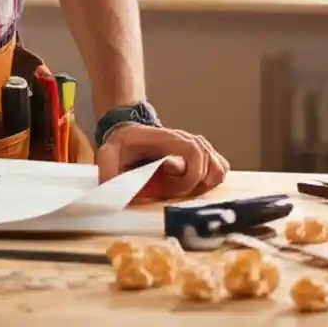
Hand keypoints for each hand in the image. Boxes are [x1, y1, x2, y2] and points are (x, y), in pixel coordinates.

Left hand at [96, 123, 228, 200]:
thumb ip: (108, 172)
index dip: (191, 173)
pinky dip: (212, 181)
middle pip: (211, 163)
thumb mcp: (107, 154)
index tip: (177, 187)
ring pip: (219, 166)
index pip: (194, 150)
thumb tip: (113, 194)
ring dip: (206, 184)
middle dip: (197, 185)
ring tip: (185, 189)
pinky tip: (195, 187)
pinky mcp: (201, 156)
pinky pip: (220, 168)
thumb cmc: (121, 145)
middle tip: (177, 192)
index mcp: (167, 139)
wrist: (129, 133)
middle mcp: (187, 140)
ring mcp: (197, 147)